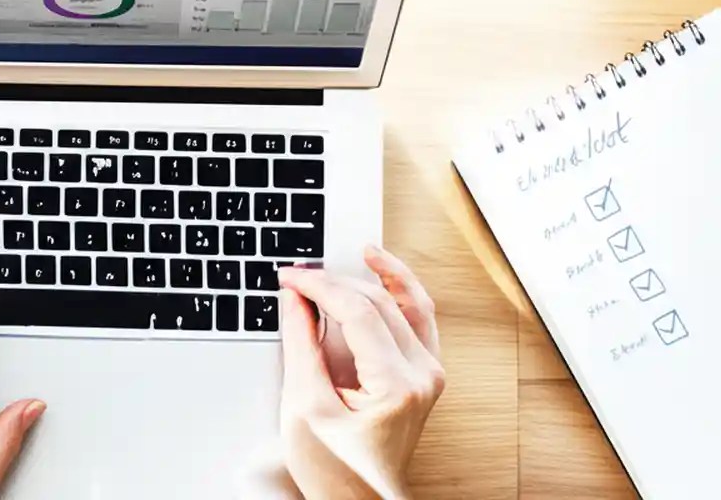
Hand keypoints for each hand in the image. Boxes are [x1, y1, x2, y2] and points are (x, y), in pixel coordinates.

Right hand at [277, 247, 443, 499]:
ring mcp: (429, 374)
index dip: (321, 287)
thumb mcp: (305, 405)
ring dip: (381, 277)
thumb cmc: (335, 469)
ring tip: (359, 252)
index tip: (292, 277)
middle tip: (300, 275)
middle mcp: (423, 376)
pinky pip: (419, 320)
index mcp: (397, 386)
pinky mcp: (424, 373)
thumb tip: (296, 299)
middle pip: (381, 304)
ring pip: (409, 305)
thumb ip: (301, 344)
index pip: (360, 312)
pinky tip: (382, 273)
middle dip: (338, 283)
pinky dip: (402, 293)